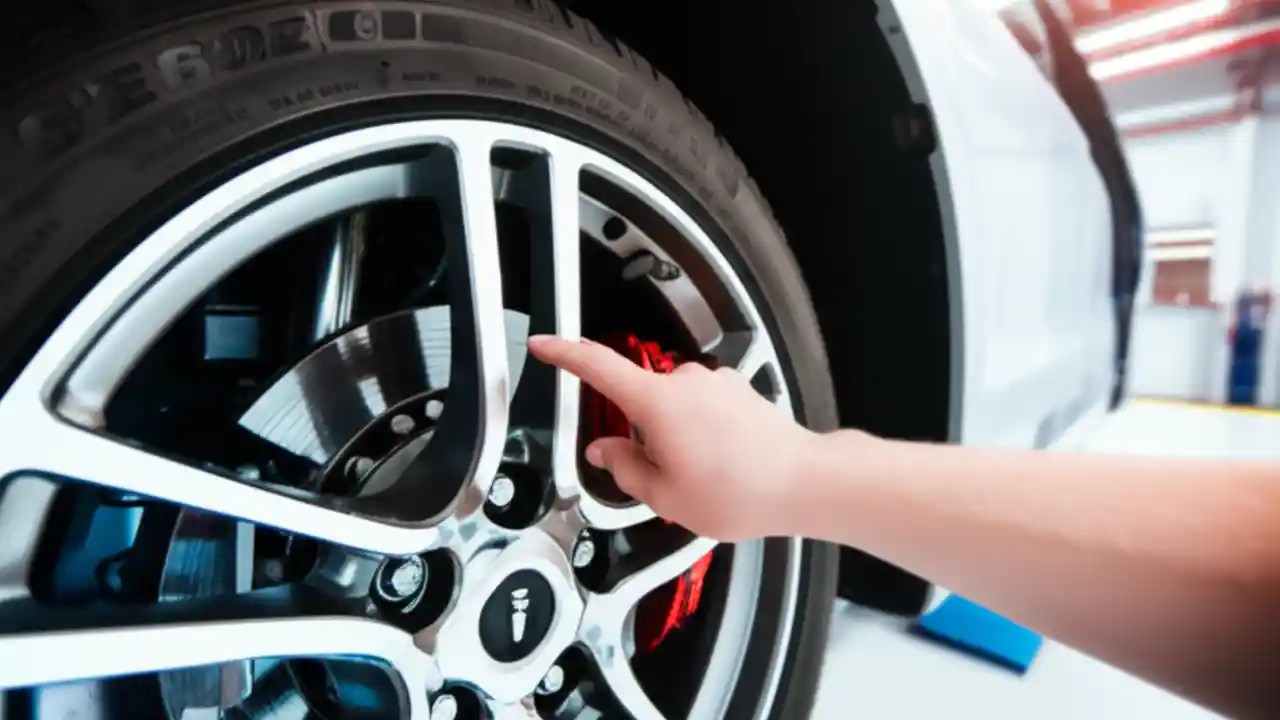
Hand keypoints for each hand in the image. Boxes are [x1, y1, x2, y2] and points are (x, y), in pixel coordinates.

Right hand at [527, 335, 819, 540]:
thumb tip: (605, 452)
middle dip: (643, 436)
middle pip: (640, 401)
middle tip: (667, 478)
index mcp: (658, 403)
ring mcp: (715, 383)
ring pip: (673, 408)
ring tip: (705, 477)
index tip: (544, 344)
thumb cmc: (741, 492)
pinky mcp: (737, 391)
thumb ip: (624, 468)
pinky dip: (703, 434)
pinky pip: (703, 408)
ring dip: (677, 437)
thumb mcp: (664, 496)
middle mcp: (686, 382)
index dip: (564, 353)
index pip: (597, 366)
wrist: (803, 483)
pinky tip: (724, 465)